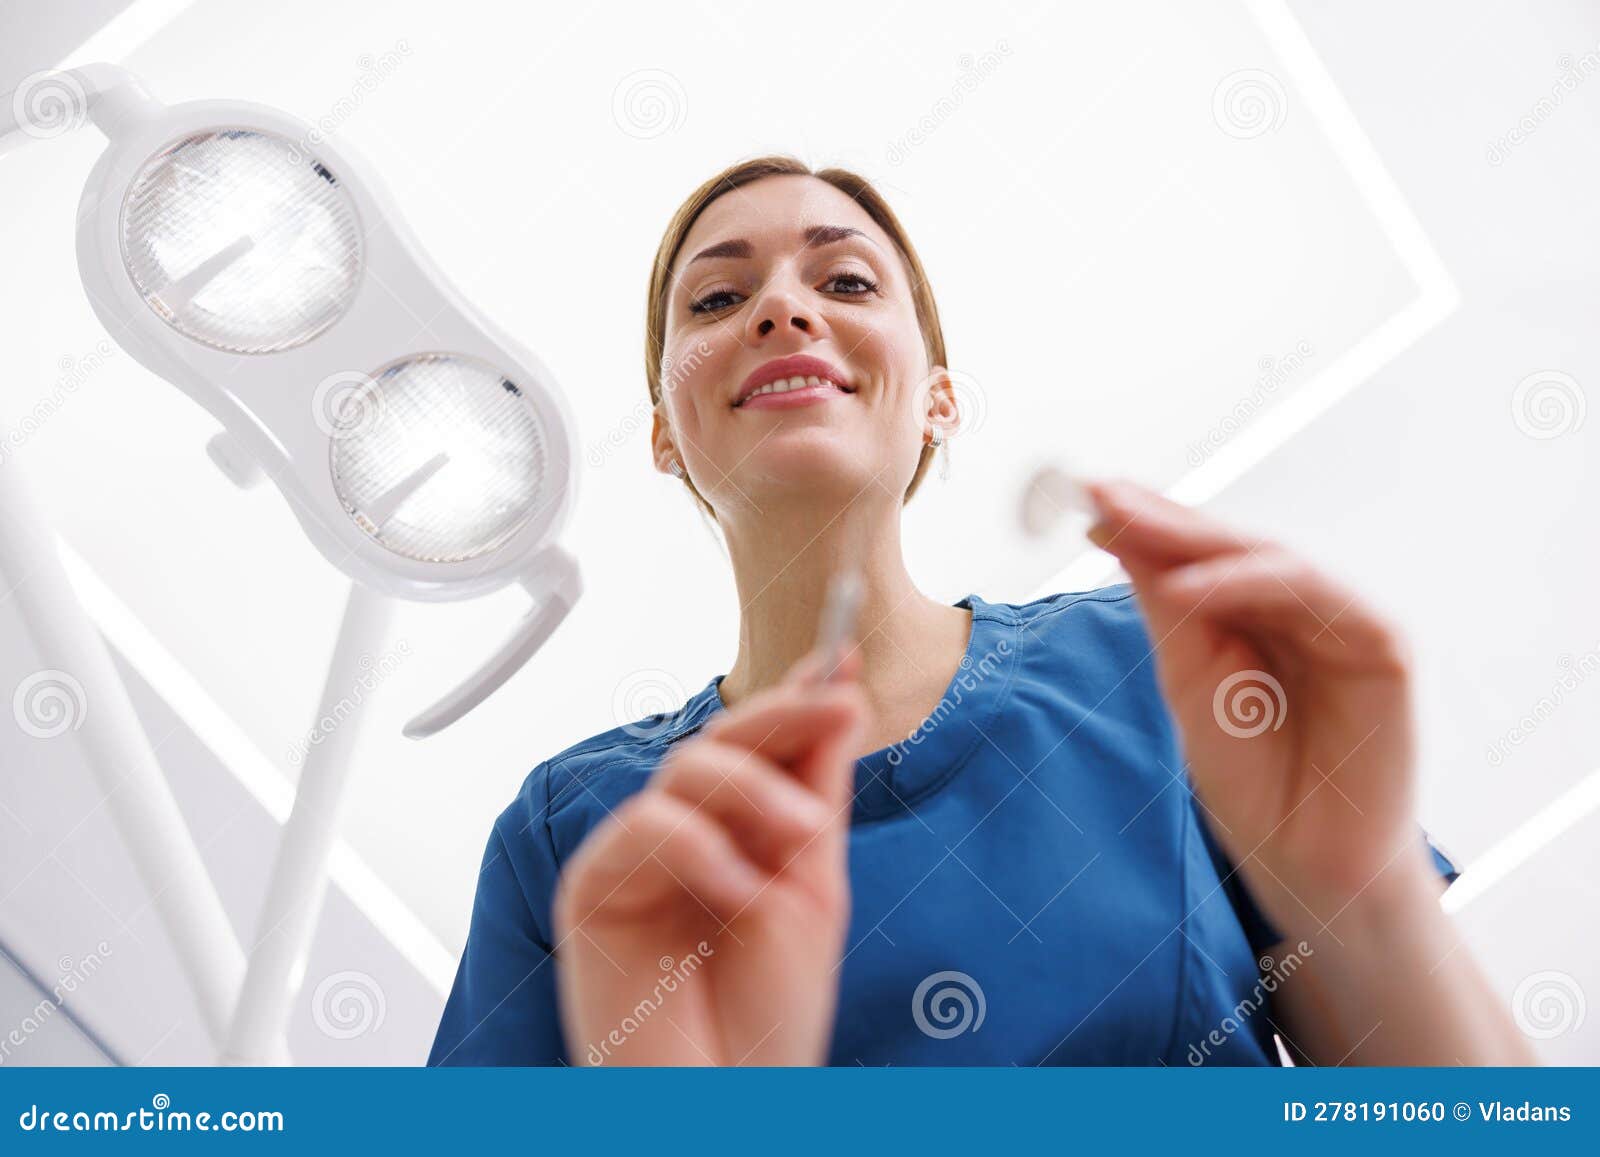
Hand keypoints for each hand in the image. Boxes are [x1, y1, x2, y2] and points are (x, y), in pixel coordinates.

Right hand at [551, 646, 866, 1064]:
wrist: (726, 1102)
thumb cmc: (767, 1017)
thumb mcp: (814, 887)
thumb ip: (817, 791)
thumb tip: (840, 693)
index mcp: (740, 836)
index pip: (763, 747)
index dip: (799, 698)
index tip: (847, 660)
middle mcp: (686, 838)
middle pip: (724, 741)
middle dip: (786, 716)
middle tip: (838, 707)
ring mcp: (638, 860)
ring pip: (688, 768)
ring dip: (756, 787)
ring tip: (801, 837)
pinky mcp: (594, 888)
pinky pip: (646, 825)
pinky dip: (702, 847)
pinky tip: (739, 893)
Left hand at [1084, 479, 1430, 935]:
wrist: (1307, 863)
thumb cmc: (1255, 782)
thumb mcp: (1188, 684)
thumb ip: (1166, 611)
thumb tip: (1121, 533)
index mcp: (1259, 616)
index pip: (1200, 558)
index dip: (1147, 526)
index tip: (1087, 501)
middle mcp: (1303, 610)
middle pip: (1230, 547)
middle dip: (1162, 516)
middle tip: (1101, 490)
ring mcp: (1345, 622)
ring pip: (1267, 558)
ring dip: (1193, 538)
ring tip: (1126, 523)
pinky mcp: (1382, 646)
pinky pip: (1310, 596)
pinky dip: (1243, 586)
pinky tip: (1180, 587)